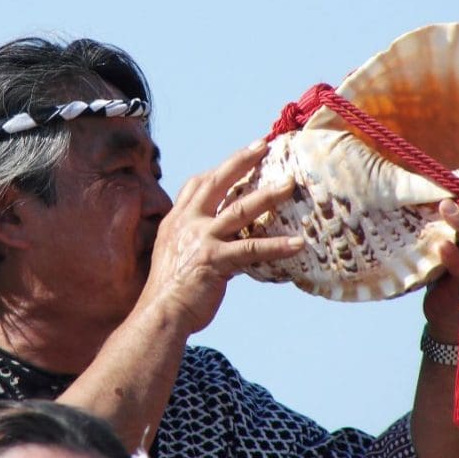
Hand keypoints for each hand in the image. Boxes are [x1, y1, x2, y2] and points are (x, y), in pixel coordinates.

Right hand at [138, 140, 303, 334]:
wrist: (160, 313)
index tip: (243, 154)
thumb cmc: (170, 290)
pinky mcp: (215, 260)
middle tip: (263, 145)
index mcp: (177, 220)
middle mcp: (188, 222)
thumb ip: (196, 240)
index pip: (198, 183)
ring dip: (267, 195)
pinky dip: (276, 246)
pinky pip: (251, 249)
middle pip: (217, 182)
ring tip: (289, 185)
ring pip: (239, 209)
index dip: (221, 168)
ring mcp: (202, 239)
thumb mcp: (175, 255)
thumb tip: (224, 240)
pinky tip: (298, 244)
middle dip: (241, 161)